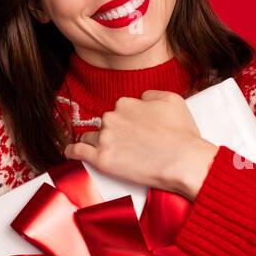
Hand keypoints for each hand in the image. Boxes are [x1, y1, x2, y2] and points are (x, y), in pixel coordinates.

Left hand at [64, 90, 218, 199]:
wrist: (184, 160)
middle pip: (105, 123)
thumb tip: (142, 98)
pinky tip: (71, 152)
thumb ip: (152, 95)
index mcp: (126, 103)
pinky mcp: (102, 159)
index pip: (119, 110)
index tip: (134, 130)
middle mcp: (112, 117)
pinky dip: (73, 151)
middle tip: (130, 145)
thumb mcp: (173, 100)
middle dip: (114, 132)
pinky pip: (78, 151)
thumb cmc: (182, 134)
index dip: (127, 121)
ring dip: (95, 141)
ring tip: (107, 151)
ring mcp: (105, 138)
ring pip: (91, 136)